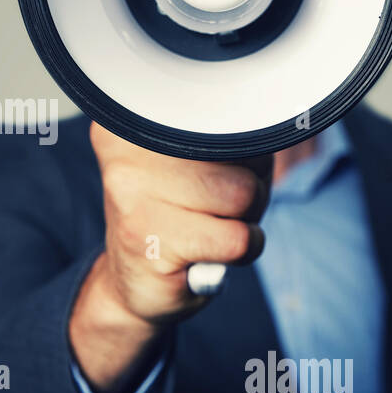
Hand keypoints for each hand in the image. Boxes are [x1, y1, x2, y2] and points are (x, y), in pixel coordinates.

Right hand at [69, 122, 271, 392]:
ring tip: (211, 227)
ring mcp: (131, 194)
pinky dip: (242, 250)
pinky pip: (237, 239)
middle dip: (246, 184)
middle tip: (211, 206)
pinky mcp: (148, 243)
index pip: (226, 111)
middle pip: (238, 150)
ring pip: (241, 194)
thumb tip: (266, 133)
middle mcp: (125, 148)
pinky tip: (211, 253)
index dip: (242, 146)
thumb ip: (232, 134)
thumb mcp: (208, 160)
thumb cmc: (183, 213)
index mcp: (137, 115)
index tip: (214, 168)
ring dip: (244, 218)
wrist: (135, 282)